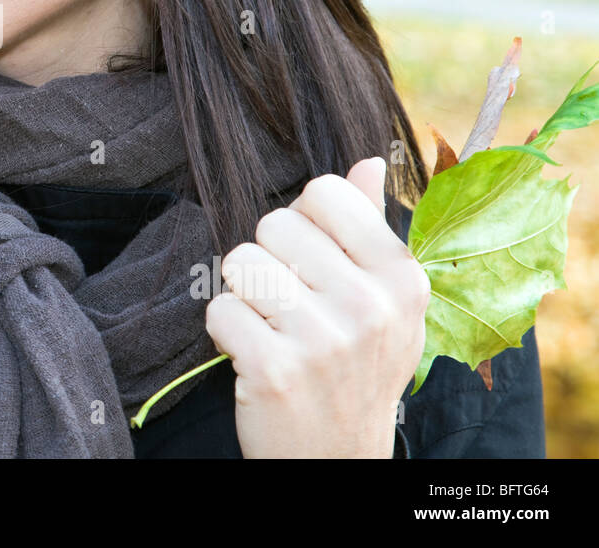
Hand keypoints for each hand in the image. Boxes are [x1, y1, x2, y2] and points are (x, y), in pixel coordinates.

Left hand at [205, 157, 429, 457]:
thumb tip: (369, 160)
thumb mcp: (383, 301)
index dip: (300, 221)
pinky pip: (218, 310)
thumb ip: (368, 227)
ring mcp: (324, 340)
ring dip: (242, 296)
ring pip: (239, 263)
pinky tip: (252, 355)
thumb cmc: (355, 366)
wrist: (338, 458)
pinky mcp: (275, 369)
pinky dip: (224, 332)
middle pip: (272, 225)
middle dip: (266, 260)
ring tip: (269, 328)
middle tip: (287, 305)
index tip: (310, 262)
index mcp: (401, 277)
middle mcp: (370, 305)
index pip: (323, 192)